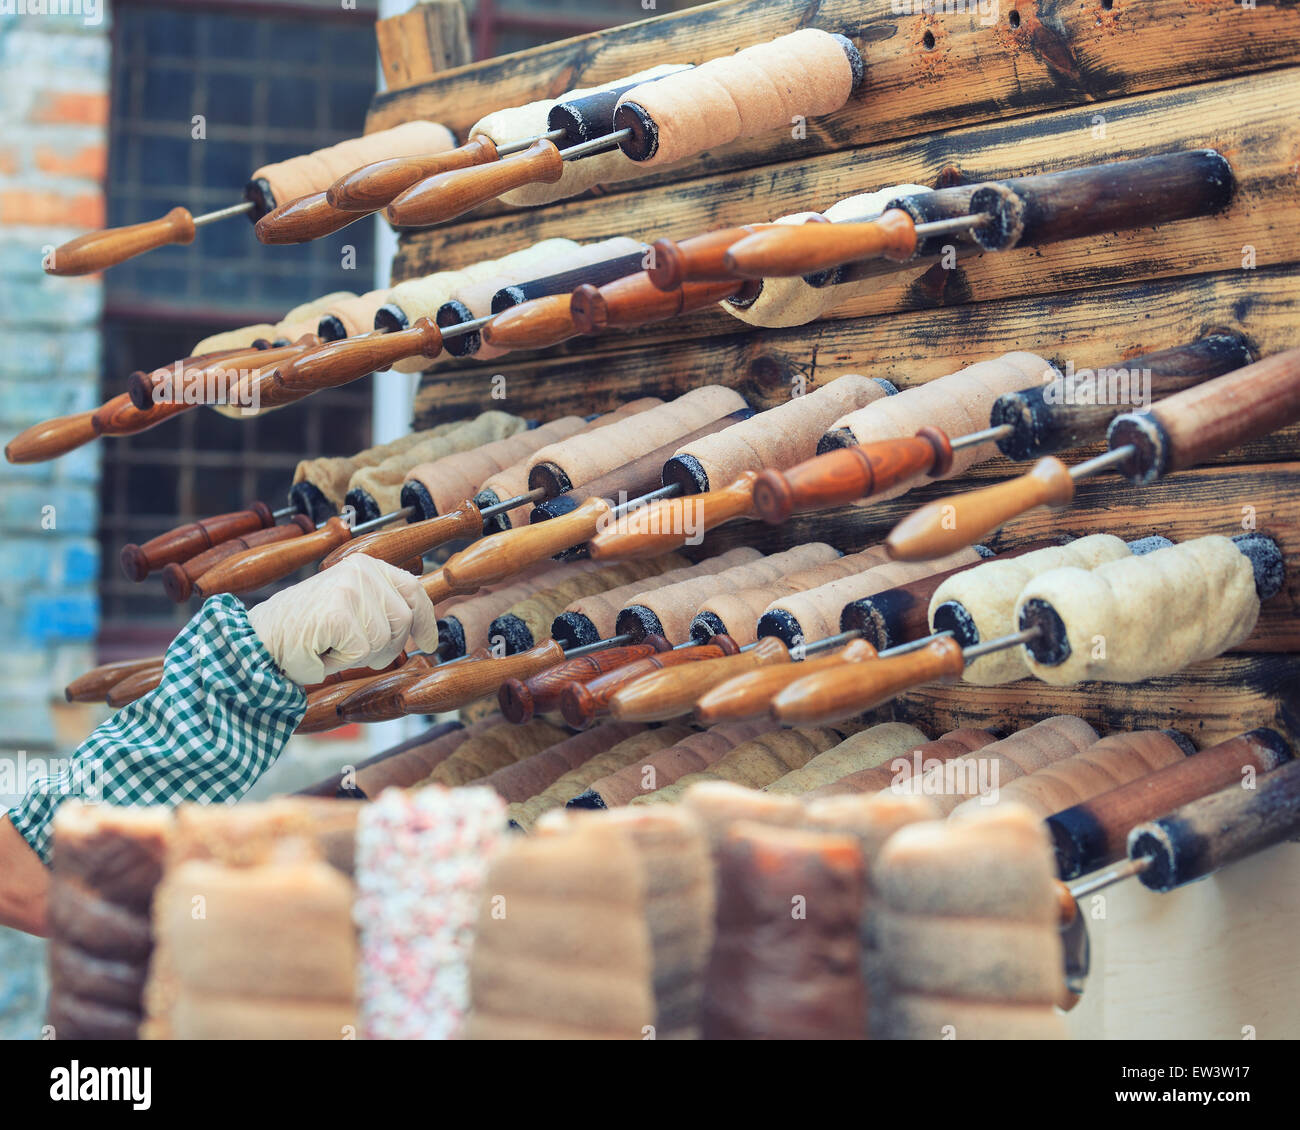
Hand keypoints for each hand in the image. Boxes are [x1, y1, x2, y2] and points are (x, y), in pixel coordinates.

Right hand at [248, 555, 437, 684]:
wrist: (256, 638)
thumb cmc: (301, 630)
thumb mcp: (348, 607)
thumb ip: (381, 608)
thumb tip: (421, 628)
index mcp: (366, 566)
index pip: (413, 590)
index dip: (425, 621)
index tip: (430, 642)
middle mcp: (361, 571)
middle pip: (403, 623)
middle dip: (383, 648)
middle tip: (348, 649)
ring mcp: (350, 590)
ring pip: (383, 642)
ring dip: (356, 657)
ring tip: (328, 645)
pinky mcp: (338, 614)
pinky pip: (360, 654)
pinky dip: (338, 663)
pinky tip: (318, 651)